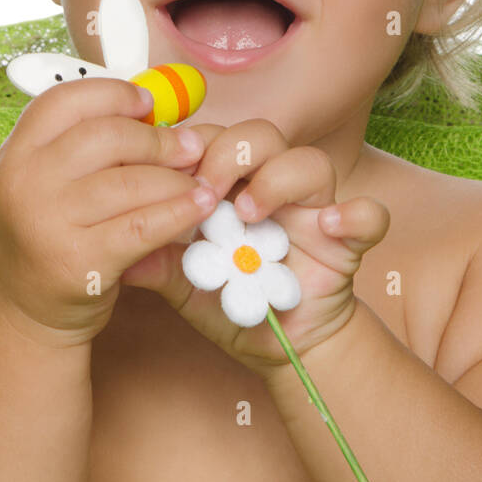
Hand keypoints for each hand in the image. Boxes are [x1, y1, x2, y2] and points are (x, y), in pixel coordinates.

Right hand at [0, 78, 213, 347]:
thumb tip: (157, 112)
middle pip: (105, 135)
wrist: (23, 313)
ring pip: (130, 181)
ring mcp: (47, 222)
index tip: (149, 104)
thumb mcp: (46, 182)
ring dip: (176, 178)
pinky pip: (143, 225)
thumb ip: (83, 147)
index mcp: (16, 153)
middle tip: (191, 147)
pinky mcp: (79, 261)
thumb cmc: (50, 235)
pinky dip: (179, 212)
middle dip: (158, 139)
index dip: (114, 94)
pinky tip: (199, 206)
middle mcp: (24, 182)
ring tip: (200, 180)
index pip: (64, 100)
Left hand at [119, 119, 390, 378]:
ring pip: (311, 162)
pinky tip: (330, 227)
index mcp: (232, 186)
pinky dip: (355, 215)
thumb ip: (154, 261)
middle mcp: (274, 187)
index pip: (213, 139)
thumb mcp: (184, 285)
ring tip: (250, 214)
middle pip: (263, 135)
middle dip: (232, 152)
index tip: (167, 174)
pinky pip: (368, 214)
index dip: (191, 148)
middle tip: (207, 187)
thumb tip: (113, 250)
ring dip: (279, 179)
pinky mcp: (348, 241)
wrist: (281, 347)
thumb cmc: (232, 302)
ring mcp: (314, 210)